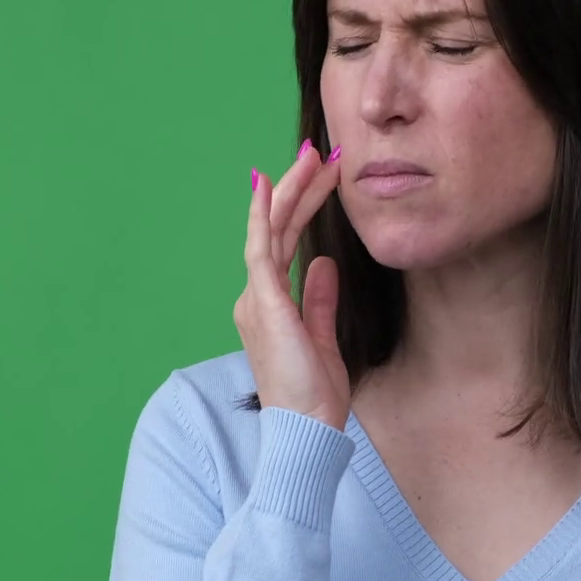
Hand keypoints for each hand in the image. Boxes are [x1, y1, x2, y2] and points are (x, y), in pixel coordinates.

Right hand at [234, 139, 349, 430]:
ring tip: (312, 156)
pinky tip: (270, 187)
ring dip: (291, 190)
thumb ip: (319, 300)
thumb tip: (324, 263)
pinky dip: (264, 216)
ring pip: (270, 229)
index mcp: (269, 305)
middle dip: (296, 186)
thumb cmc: (313, 396)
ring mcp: (257, 298)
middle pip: (275, 228)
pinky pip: (261, 249)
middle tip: (319, 151)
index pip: (284, 242)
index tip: (321, 176)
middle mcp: (256, 297)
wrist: (306, 430)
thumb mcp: (323, 338)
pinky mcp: (264, 304)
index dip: (301, 206)